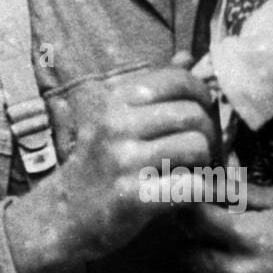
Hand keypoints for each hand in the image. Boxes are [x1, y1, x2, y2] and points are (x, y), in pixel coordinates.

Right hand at [4, 64, 215, 272]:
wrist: (64, 215)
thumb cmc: (99, 164)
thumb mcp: (116, 118)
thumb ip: (153, 88)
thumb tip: (188, 57)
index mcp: (113, 99)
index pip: (178, 80)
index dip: (201, 95)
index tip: (201, 113)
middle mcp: (115, 123)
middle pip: (193, 114)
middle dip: (208, 134)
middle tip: (201, 152)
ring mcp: (123, 160)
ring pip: (197, 147)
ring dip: (204, 164)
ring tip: (191, 172)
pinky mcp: (133, 196)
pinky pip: (192, 185)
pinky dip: (199, 192)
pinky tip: (185, 195)